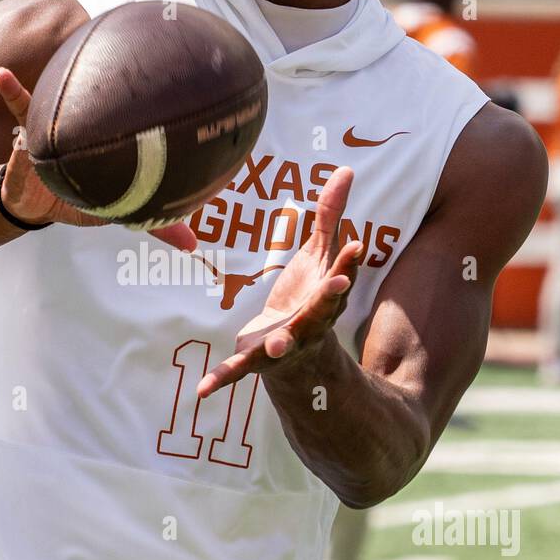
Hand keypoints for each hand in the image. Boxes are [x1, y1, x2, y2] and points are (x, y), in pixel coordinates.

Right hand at [0, 67, 196, 251]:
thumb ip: (156, 225)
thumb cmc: (76, 199)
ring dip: (61, 91)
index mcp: (113, 146)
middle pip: (99, 106)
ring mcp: (60, 127)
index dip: (157, 111)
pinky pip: (20, 109)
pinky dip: (12, 92)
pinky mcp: (31, 130)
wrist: (32, 200)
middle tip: (135, 62)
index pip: (137, 126)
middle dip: (111, 88)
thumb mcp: (116, 211)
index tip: (178, 89)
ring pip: (61, 106)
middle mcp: (88, 129)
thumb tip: (193, 245)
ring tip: (67, 68)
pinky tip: (3, 76)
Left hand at [198, 166, 360, 398]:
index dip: (348, 264)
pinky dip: (221, 380)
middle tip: (337, 287)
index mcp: (324, 297)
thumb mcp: (318, 258)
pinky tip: (202, 389)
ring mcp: (284, 346)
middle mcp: (310, 324)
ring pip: (284, 346)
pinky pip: (237, 372)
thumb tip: (347, 170)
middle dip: (329, 299)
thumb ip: (329, 217)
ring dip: (280, 345)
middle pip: (321, 312)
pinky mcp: (254, 362)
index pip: (340, 277)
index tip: (357, 247)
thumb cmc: (306, 297)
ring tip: (274, 345)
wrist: (296, 357)